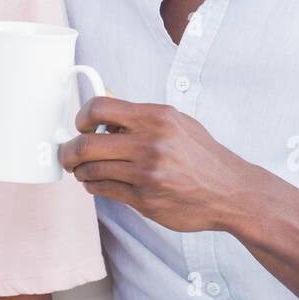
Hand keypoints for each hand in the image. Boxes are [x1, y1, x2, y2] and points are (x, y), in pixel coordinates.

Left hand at [57, 96, 249, 233]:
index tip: (80, 125)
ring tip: (83, 169)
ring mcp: (147, 174)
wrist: (231, 191)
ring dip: (80, 171)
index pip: (99, 107)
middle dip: (69, 150)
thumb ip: (138, 114)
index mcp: (157, 117)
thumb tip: (102, 99)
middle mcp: (151, 144)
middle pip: (86, 144)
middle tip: (67, 153)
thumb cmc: (202, 154)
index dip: (81, 117)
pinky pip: (104, 190)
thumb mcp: (176, 121)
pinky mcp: (145, 200)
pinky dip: (93, 185)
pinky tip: (97, 182)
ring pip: (91, 170)